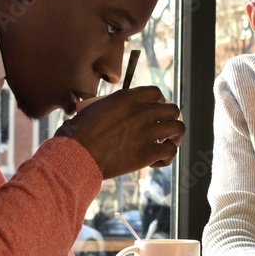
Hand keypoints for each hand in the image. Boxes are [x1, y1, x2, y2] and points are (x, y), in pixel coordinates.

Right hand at [56, 86, 184, 178]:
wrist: (76, 155)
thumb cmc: (77, 135)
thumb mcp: (92, 110)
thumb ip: (108, 108)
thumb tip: (106, 112)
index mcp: (127, 98)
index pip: (156, 93)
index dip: (159, 102)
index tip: (154, 111)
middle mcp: (141, 112)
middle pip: (172, 109)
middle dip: (170, 119)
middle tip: (162, 129)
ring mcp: (147, 132)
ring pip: (178, 128)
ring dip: (175, 137)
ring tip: (166, 144)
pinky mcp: (148, 153)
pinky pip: (170, 151)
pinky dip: (167, 157)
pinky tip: (156, 162)